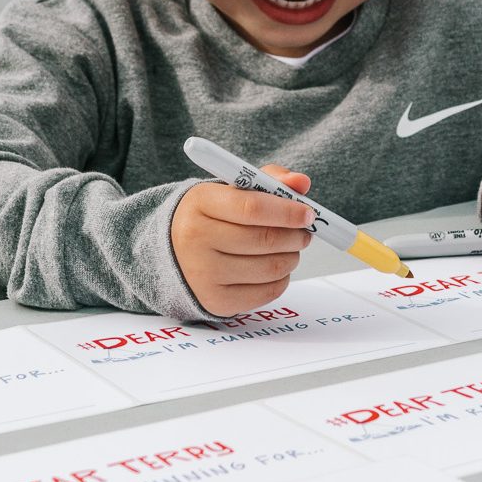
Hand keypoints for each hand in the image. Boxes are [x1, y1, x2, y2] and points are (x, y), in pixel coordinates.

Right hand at [171, 165, 314, 316]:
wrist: (173, 252)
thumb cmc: (212, 217)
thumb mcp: (232, 190)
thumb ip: (268, 181)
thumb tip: (302, 183)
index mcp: (200, 202)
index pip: (252, 207)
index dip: (287, 211)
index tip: (308, 213)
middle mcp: (195, 238)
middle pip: (264, 239)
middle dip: (295, 235)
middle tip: (305, 231)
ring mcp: (203, 273)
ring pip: (269, 267)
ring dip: (292, 257)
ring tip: (291, 248)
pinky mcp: (215, 301)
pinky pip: (266, 292)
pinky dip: (281, 278)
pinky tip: (276, 266)